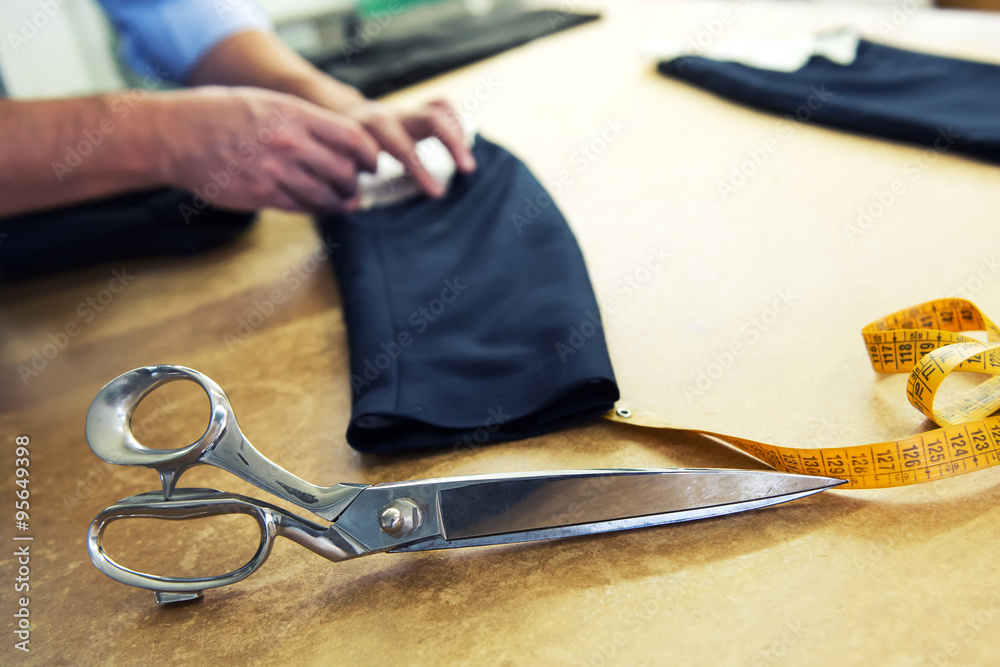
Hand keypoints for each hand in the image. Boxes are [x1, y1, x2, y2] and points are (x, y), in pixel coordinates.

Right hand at [153, 86, 379, 213]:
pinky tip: (317, 206)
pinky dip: (315, 209)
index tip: (372, 164)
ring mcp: (275, 170)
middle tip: (355, 186)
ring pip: (326, 195)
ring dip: (340, 202)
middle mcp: (289, 142)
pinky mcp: (261, 194)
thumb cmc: (223, 115)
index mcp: (295, 114)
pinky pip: (301, 207)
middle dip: (355, 183)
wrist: (176, 134)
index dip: (369, 156)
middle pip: (344, 171)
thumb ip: (306, 123)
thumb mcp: (269, 103)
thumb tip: (342, 147)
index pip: (353, 138)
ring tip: (343, 201)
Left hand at [338, 99, 476, 197]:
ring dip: (458, 133)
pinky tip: (461, 146)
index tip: (438, 194)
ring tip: (467, 161)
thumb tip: (359, 202)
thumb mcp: (338, 162)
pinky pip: (441, 106)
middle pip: (429, 118)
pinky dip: (455, 123)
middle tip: (468, 170)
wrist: (336, 119)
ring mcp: (404, 110)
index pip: (402, 146)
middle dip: (452, 143)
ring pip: (438, 108)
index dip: (421, 170)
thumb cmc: (340, 152)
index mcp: (370, 129)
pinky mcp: (414, 109)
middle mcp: (390, 115)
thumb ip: (351, 176)